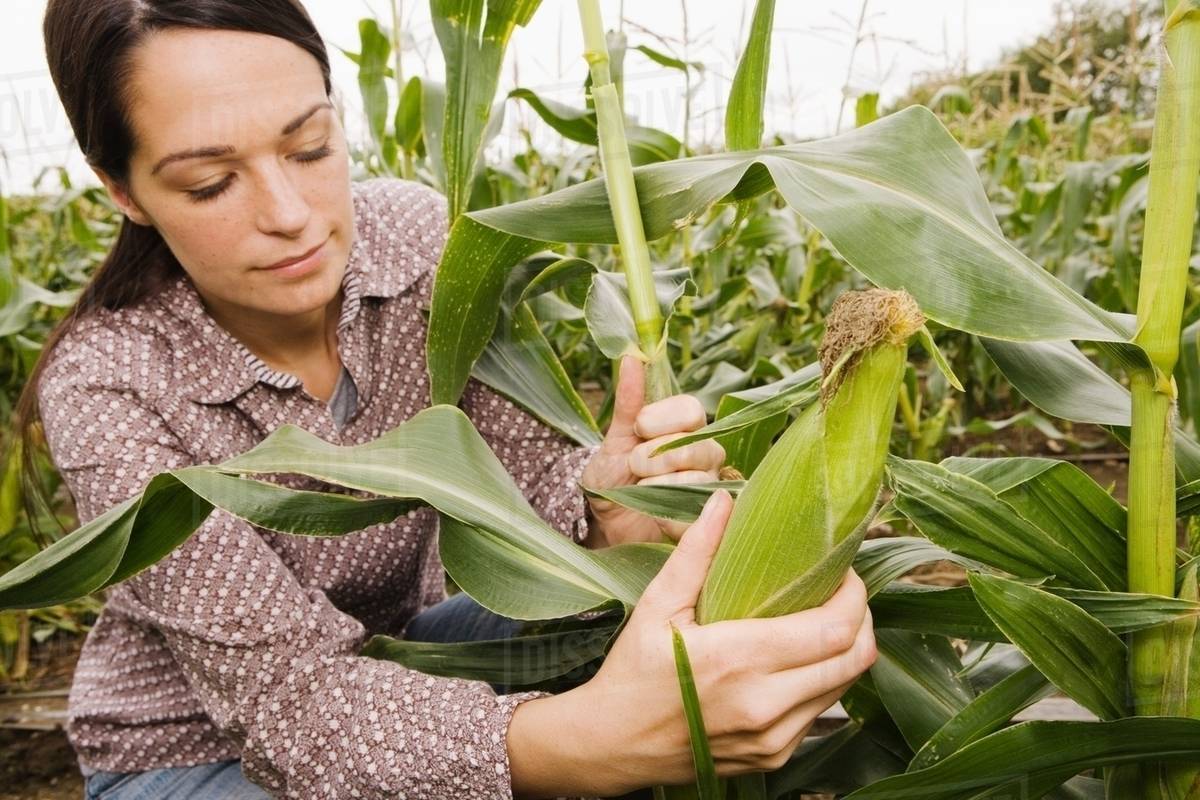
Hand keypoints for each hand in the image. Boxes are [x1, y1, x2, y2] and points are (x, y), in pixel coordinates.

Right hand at [508, 492, 876, 797]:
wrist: (612, 746)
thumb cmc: (632, 672)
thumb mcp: (657, 605)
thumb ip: (696, 553)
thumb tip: (725, 500)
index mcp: (738, 660)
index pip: (834, 629)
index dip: (854, 596)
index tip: (843, 572)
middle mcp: (764, 705)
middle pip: (854, 659)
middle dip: (861, 619)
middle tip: (842, 592)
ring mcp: (773, 738)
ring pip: (843, 688)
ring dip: (844, 651)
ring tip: (823, 620)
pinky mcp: (774, 757)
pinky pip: (819, 713)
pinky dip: (822, 681)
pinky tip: (799, 659)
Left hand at [581, 356, 724, 545]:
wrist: (605, 520)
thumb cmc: (613, 475)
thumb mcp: (614, 438)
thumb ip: (628, 401)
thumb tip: (631, 357)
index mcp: (685, 427)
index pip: (692, 410)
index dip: (664, 417)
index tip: (639, 426)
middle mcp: (704, 453)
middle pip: (701, 446)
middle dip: (658, 456)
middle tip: (634, 463)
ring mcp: (709, 488)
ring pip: (698, 479)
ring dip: (659, 485)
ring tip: (640, 489)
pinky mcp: (703, 520)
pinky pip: (696, 514)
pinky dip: (667, 514)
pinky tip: (653, 512)